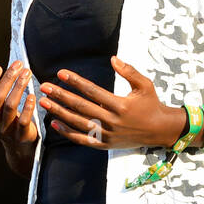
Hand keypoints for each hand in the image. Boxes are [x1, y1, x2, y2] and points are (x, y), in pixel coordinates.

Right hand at [0, 61, 37, 152]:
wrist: (17, 144)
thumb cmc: (1, 118)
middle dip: (8, 79)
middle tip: (18, 65)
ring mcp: (5, 131)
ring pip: (11, 106)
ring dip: (19, 87)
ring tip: (27, 73)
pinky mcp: (20, 136)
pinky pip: (23, 120)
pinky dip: (28, 107)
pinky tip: (32, 95)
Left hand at [37, 56, 183, 149]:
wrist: (159, 130)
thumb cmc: (151, 105)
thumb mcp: (145, 85)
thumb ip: (129, 71)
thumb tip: (113, 59)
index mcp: (121, 105)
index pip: (92, 91)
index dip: (76, 81)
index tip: (61, 73)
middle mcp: (112, 120)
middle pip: (81, 106)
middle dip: (61, 96)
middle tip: (44, 87)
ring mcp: (107, 134)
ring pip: (78, 123)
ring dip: (59, 112)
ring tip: (44, 102)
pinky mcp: (104, 145)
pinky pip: (82, 139)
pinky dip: (68, 133)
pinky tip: (54, 124)